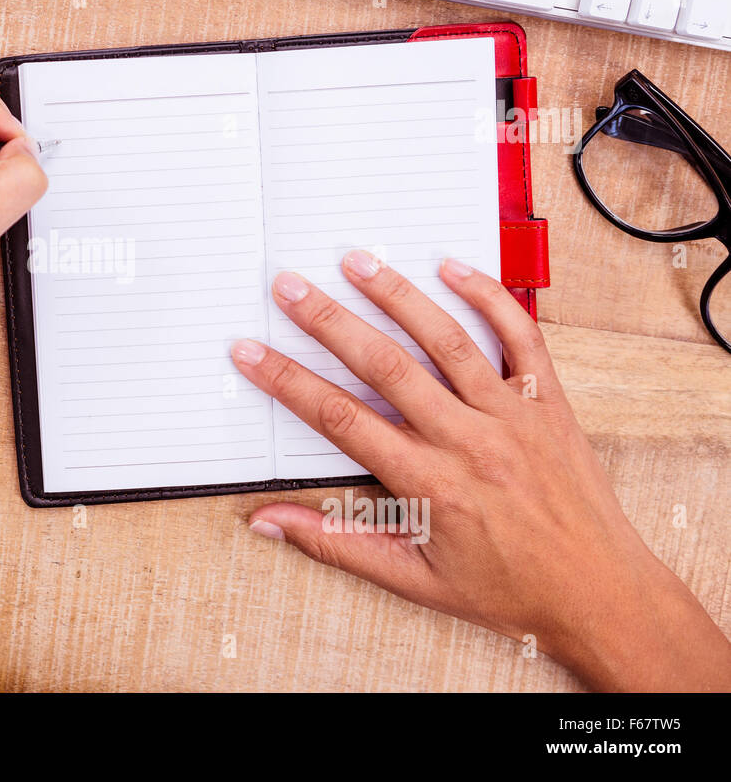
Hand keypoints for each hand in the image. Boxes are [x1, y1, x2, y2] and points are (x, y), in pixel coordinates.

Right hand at [232, 252, 730, 690]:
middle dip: (329, 322)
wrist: (601, 592)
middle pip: (385, 366)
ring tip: (357, 262)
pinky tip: (453, 269)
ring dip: (397, 296)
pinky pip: (520, 336)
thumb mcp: (413, 580)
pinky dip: (488, 298)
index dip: (288, 382)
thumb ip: (336, 544)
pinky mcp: (549, 402)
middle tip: (290, 288)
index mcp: (429, 483)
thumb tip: (269, 522)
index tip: (253, 353)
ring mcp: (512, 415)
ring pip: (446, 340)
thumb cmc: (509, 590)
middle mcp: (468, 440)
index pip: (341, 418)